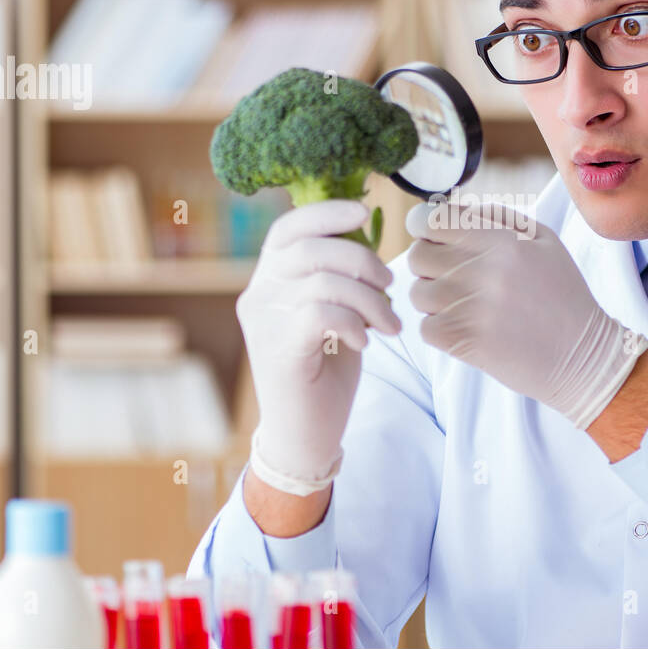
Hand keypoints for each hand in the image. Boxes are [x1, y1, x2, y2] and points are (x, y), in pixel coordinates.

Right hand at [236, 199, 400, 494]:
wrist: (307, 435)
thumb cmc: (326, 372)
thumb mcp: (336, 313)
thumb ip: (340, 277)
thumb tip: (367, 234)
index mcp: (269, 281)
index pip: (288, 228)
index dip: (326, 213)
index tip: (363, 213)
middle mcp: (258, 295)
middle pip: (310, 248)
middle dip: (362, 260)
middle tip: (389, 287)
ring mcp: (264, 322)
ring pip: (322, 281)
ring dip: (369, 299)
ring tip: (388, 324)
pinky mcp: (279, 349)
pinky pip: (321, 313)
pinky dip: (353, 322)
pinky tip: (364, 342)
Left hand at [404, 200, 647, 429]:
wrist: (584, 356)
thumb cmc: (562, 294)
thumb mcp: (544, 241)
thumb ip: (497, 217)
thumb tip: (451, 209)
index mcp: (502, 242)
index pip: (435, 221)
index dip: (425, 226)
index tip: (429, 235)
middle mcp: (483, 271)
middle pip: (418, 256)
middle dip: (428, 263)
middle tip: (449, 273)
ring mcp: (471, 309)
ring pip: (418, 293)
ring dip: (433, 298)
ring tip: (463, 304)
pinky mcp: (464, 342)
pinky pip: (425, 327)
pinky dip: (440, 329)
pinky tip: (468, 328)